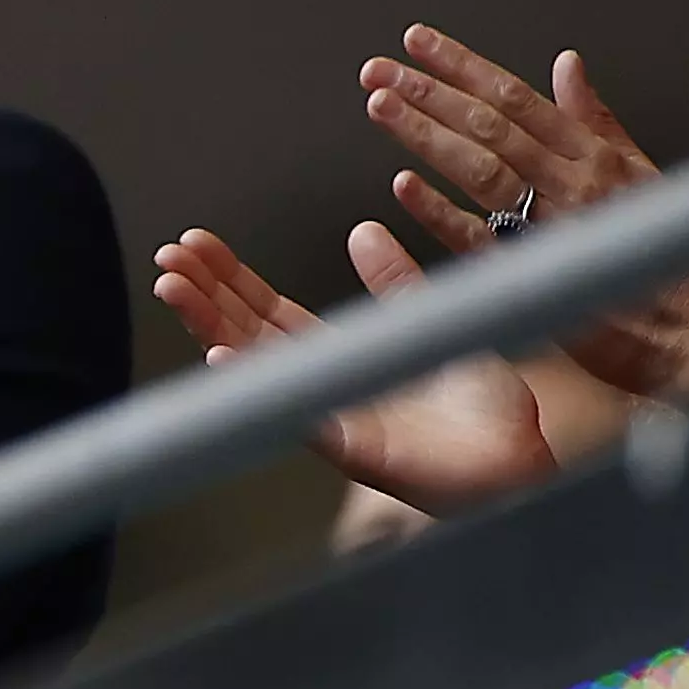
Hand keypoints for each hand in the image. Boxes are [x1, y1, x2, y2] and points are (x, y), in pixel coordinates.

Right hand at [153, 223, 555, 514]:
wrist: (521, 458)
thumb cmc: (484, 407)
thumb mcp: (430, 322)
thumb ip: (395, 282)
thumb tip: (362, 230)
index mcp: (340, 358)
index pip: (269, 312)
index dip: (230, 280)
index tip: (197, 244)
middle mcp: (323, 388)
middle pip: (248, 335)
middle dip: (204, 296)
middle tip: (168, 258)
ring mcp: (331, 417)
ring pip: (257, 369)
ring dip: (210, 329)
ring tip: (174, 290)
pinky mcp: (353, 448)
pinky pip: (295, 413)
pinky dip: (256, 386)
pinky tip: (222, 357)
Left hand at [360, 28, 688, 400]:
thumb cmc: (670, 256)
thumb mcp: (640, 173)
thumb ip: (596, 119)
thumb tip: (565, 64)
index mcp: (593, 155)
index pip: (516, 97)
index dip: (463, 66)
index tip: (418, 42)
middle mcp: (573, 183)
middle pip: (491, 124)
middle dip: (431, 92)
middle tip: (378, 70)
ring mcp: (555, 229)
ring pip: (483, 168)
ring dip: (428, 134)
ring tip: (381, 106)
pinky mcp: (542, 278)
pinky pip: (483, 240)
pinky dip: (442, 211)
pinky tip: (403, 187)